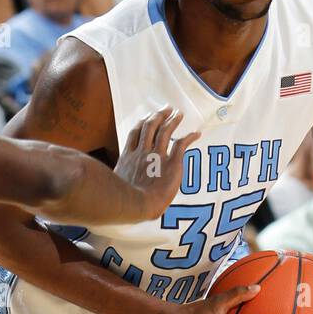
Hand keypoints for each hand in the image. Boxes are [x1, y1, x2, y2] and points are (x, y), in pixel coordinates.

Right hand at [116, 106, 199, 220]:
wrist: (137, 204)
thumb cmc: (125, 202)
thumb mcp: (115, 186)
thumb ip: (119, 181)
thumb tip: (118, 187)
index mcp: (129, 157)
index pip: (135, 134)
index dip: (142, 123)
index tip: (146, 117)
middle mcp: (143, 152)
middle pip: (150, 127)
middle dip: (158, 116)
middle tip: (166, 109)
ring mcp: (157, 156)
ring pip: (165, 131)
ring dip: (173, 121)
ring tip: (179, 114)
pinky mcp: (172, 163)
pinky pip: (182, 145)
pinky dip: (190, 137)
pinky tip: (196, 133)